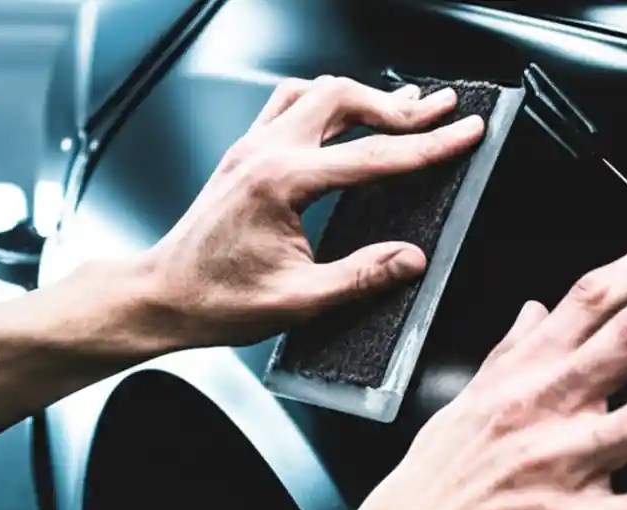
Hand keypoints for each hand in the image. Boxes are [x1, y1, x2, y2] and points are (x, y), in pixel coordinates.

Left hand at [137, 76, 484, 348]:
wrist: (161, 296)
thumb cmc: (217, 300)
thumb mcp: (299, 301)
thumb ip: (361, 277)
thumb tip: (410, 258)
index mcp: (282, 183)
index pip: (374, 156)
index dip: (429, 145)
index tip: (465, 131)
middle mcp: (264, 153)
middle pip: (344, 99)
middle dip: (400, 106)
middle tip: (442, 112)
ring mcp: (251, 147)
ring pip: (316, 92)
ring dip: (363, 98)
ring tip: (404, 109)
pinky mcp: (244, 153)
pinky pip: (290, 104)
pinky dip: (327, 102)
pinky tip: (344, 117)